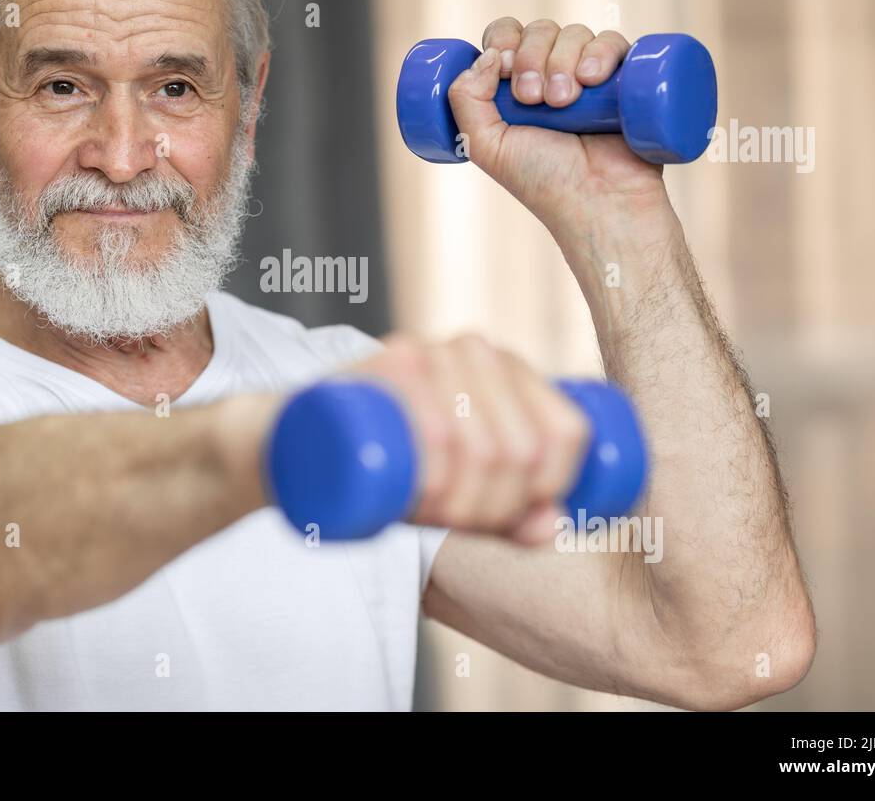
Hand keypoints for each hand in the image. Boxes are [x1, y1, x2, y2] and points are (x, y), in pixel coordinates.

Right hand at [344, 333, 588, 545]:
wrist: (306, 431)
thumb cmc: (393, 462)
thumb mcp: (459, 490)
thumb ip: (514, 513)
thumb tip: (556, 525)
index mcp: (513, 369)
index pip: (568, 432)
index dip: (551, 488)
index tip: (509, 514)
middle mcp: (479, 350)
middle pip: (521, 450)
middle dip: (493, 508)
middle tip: (452, 522)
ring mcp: (434, 351)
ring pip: (482, 449)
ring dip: (461, 505)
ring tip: (429, 515)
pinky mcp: (392, 363)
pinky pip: (439, 433)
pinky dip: (438, 481)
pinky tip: (423, 502)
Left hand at [447, 18, 669, 234]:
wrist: (598, 202)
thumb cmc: (542, 181)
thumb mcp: (486, 145)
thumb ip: (465, 99)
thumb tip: (485, 54)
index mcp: (515, 86)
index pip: (505, 35)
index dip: (503, 42)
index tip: (504, 71)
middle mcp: (551, 74)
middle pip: (538, 29)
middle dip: (531, 57)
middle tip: (534, 99)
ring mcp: (588, 74)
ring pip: (574, 32)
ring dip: (562, 60)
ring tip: (564, 103)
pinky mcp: (623, 77)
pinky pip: (613, 41)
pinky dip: (600, 52)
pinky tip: (593, 80)